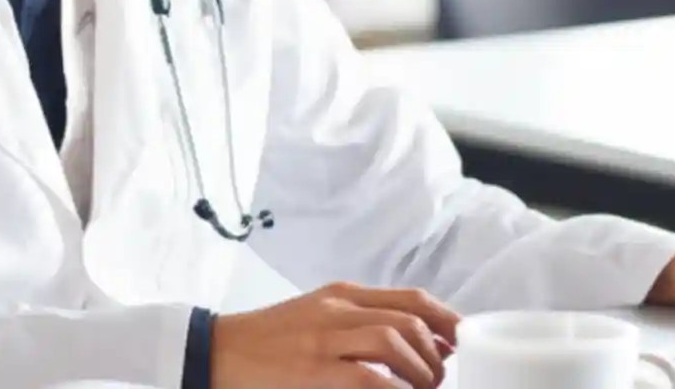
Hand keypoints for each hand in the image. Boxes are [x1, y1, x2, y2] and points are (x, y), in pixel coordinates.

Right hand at [212, 282, 459, 388]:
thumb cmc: (266, 342)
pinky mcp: (313, 368)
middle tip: (443, 377)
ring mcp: (325, 337)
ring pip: (396, 341)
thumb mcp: (314, 318)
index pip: (411, 298)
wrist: (213, 351)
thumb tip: (409, 345)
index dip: (446, 319)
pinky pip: (371, 376)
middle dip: (438, 350)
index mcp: (342, 295)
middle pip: (411, 319)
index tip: (461, 342)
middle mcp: (338, 309)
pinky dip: (396, 388)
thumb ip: (356, 324)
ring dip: (421, 370)